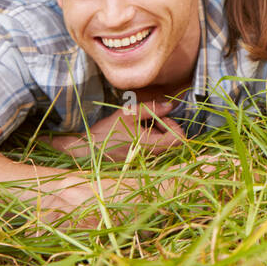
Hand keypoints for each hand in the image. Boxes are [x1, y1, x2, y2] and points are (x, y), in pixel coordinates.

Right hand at [51, 100, 186, 160]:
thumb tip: (170, 105)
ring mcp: (146, 159)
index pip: (179, 137)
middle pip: (173, 140)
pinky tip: (134, 131)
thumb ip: (151, 108)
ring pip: (163, 143)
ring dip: (156, 130)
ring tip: (139, 124)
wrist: (87, 150)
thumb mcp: (128, 113)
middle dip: (165, 125)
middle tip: (148, 118)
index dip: (173, 124)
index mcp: (151, 145)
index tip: (158, 117)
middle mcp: (152, 155)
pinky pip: (153, 147)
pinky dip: (149, 137)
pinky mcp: (139, 160)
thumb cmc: (106, 131)